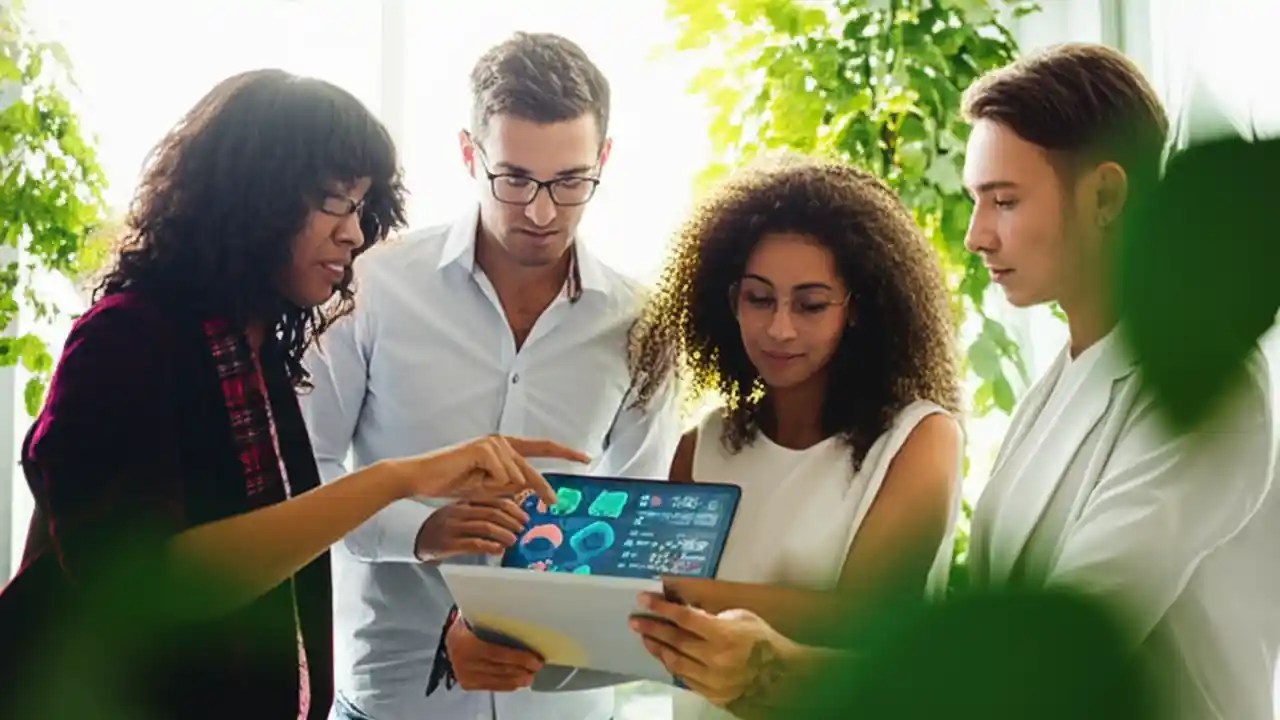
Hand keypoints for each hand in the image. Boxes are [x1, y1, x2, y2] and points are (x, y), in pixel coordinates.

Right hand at [386, 435, 587, 504]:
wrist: (422, 477)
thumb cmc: (451, 481)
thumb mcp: (487, 487)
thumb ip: (509, 484)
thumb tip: (529, 488)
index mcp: (504, 448)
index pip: (540, 448)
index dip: (564, 452)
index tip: (586, 458)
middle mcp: (501, 442)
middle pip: (530, 471)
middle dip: (541, 489)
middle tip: (554, 503)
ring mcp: (493, 443)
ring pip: (514, 478)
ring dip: (495, 489)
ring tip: (473, 484)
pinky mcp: (484, 448)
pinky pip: (501, 477)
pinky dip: (487, 485)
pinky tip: (470, 479)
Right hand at [416, 498, 528, 559]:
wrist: (414, 537)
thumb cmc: (443, 524)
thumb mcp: (461, 511)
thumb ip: (482, 510)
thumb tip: (511, 512)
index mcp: (464, 501)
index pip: (493, 500)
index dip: (512, 508)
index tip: (524, 517)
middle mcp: (459, 512)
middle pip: (492, 513)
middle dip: (511, 521)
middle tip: (522, 529)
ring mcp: (453, 527)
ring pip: (485, 527)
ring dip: (504, 533)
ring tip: (514, 540)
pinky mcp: (448, 544)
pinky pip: (473, 543)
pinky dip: (489, 546)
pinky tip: (499, 549)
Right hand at [445, 615, 544, 691]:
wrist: (449, 638)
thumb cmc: (467, 624)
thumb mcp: (474, 616)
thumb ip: (491, 618)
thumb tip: (520, 615)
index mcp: (464, 641)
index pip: (496, 653)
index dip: (518, 658)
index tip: (535, 660)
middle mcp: (462, 660)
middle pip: (499, 668)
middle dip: (521, 669)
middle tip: (537, 667)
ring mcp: (464, 674)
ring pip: (496, 679)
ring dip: (516, 679)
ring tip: (531, 676)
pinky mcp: (467, 683)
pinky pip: (490, 686)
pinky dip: (505, 685)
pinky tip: (517, 682)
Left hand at [629, 592, 796, 707]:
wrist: (779, 676)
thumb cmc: (761, 640)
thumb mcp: (742, 617)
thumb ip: (713, 616)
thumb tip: (685, 612)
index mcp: (723, 634)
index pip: (684, 617)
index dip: (661, 607)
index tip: (644, 599)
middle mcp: (714, 658)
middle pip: (674, 640)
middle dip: (652, 628)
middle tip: (634, 620)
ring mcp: (711, 679)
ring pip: (674, 661)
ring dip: (657, 648)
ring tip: (644, 637)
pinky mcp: (710, 693)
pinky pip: (683, 678)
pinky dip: (671, 665)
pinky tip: (663, 655)